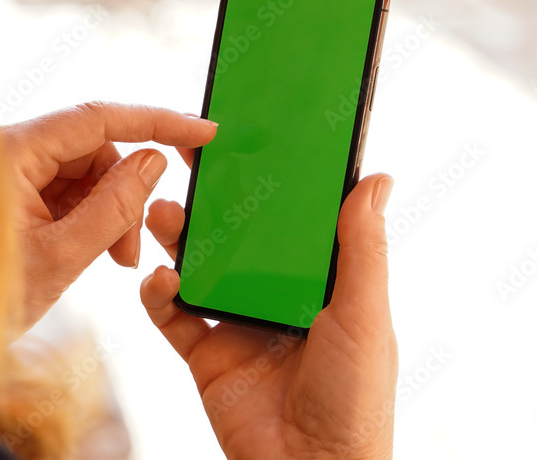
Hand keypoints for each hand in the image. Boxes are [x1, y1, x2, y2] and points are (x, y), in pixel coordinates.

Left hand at [0, 101, 217, 328]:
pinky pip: (59, 188)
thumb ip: (115, 206)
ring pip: (79, 171)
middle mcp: (0, 149)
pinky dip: (84, 216)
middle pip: (90, 149)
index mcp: (5, 152)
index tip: (202, 131)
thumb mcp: (61, 257)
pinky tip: (89, 250)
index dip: (155, 122)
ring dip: (106, 210)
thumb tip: (154, 161)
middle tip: (131, 251)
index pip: (95, 119)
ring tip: (112, 259)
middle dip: (123, 193)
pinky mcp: (3, 190)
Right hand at [142, 164, 397, 459]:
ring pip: (201, 266)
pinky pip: (174, 316)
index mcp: (322, 280)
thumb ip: (362, 248)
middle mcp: (279, 294)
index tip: (255, 138)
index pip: (296, 219)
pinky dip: (159, 295)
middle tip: (193, 159)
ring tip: (162, 211)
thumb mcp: (365, 314)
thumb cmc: (356, 397)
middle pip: (241, 235)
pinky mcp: (207, 354)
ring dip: (180, 237)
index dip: (277, 182)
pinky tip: (160, 281)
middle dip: (216, 199)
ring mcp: (240, 322)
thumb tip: (376, 178)